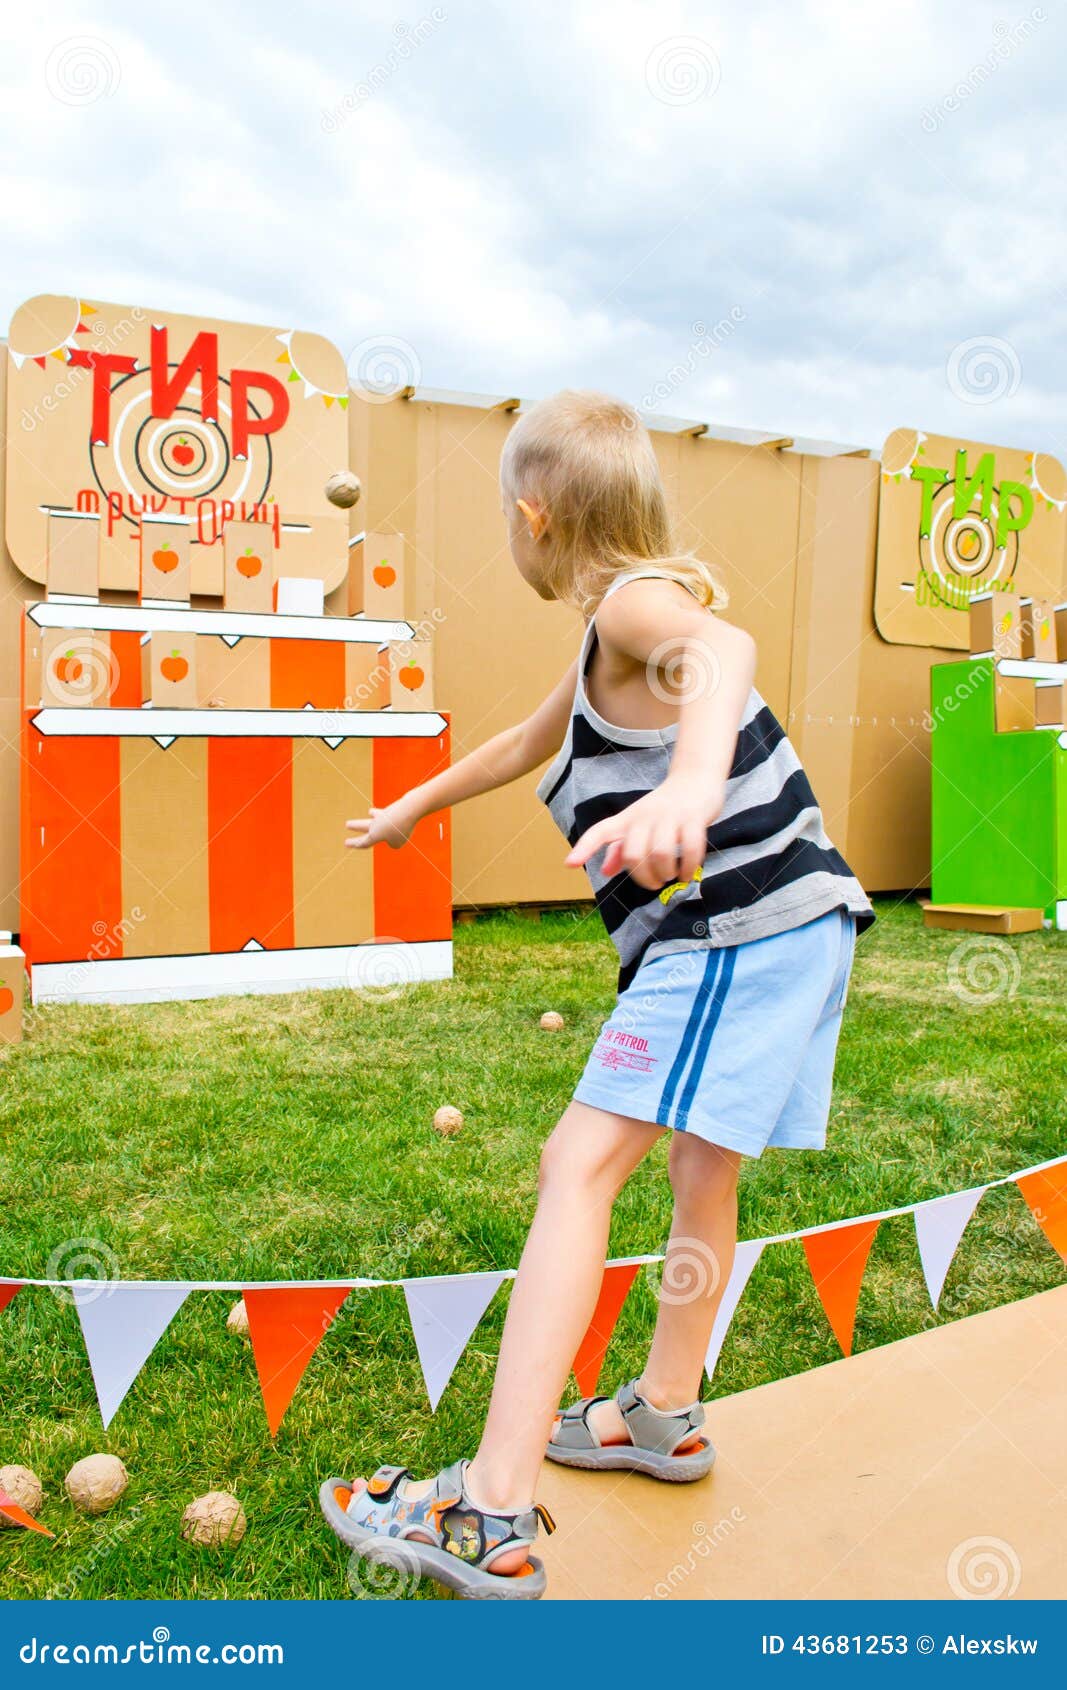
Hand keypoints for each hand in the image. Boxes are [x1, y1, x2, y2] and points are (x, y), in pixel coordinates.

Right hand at [345, 798, 417, 850]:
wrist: (407, 810)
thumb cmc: (401, 830)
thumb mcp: (398, 842)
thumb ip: (393, 841)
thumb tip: (393, 833)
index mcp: (374, 835)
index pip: (363, 842)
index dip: (355, 844)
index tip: (346, 843)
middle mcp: (376, 824)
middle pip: (363, 825)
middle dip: (355, 825)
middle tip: (347, 824)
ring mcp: (383, 815)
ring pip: (375, 814)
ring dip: (373, 814)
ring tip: (370, 812)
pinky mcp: (393, 809)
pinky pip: (394, 815)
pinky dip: (397, 818)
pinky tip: (402, 817)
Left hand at [565, 778, 722, 889]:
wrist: (695, 778)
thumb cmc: (664, 807)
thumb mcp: (638, 824)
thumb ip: (621, 848)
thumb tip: (605, 872)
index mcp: (628, 819)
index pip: (600, 831)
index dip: (584, 847)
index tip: (569, 864)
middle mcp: (645, 816)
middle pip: (633, 853)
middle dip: (644, 877)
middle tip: (656, 882)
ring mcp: (669, 816)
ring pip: (660, 853)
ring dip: (666, 873)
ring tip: (672, 876)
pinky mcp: (693, 818)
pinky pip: (691, 848)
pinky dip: (689, 867)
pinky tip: (688, 874)